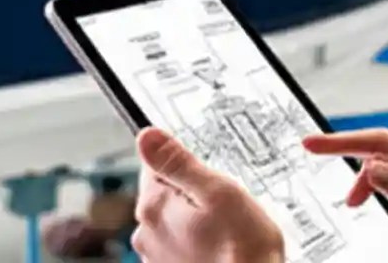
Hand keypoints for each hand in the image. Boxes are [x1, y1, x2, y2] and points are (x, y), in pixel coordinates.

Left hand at [131, 128, 284, 262]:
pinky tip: (218, 245)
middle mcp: (146, 234)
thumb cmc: (241, 247)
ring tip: (224, 227)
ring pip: (172, 220)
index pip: (155, 165)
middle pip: (164, 194)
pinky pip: (178, 244)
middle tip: (222, 204)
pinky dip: (195, 242)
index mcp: (154, 207)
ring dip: (193, 219)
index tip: (207, 177)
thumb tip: (147, 137)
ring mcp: (156, 256)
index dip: (185, 166)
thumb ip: (179, 163)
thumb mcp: (219, 192)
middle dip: (190, 194)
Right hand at [303, 129, 387, 262]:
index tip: (314, 143)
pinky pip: (386, 182)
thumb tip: (374, 168)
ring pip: (379, 167)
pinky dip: (371, 192)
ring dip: (362, 183)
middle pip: (377, 148)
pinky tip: (365, 203)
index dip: (345, 141)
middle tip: (312, 154)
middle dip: (348, 157)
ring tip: (354, 205)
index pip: (384, 140)